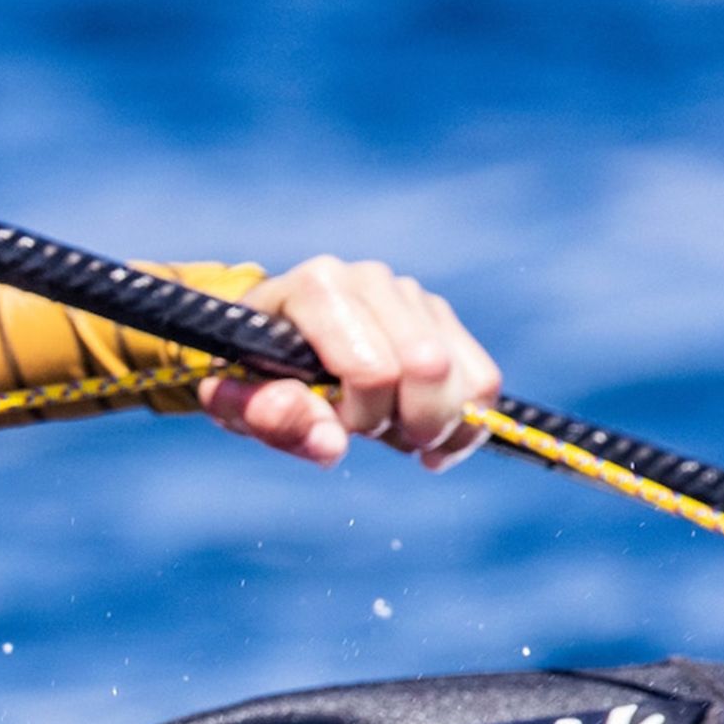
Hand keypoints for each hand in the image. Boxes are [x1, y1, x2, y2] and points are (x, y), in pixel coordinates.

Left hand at [203, 257, 501, 471]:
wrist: (270, 348)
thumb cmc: (252, 374)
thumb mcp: (241, 402)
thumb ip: (272, 417)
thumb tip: (330, 444)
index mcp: (319, 287)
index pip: (374, 369)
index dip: (361, 416)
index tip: (335, 423)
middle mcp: (371, 279)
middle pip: (430, 368)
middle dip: (407, 423)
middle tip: (371, 431)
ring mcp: (411, 295)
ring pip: (465, 380)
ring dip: (434, 426)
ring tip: (391, 427)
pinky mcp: (440, 317)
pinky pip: (483, 381)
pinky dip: (466, 424)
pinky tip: (430, 435)